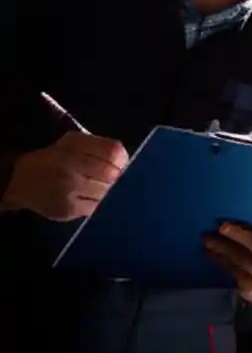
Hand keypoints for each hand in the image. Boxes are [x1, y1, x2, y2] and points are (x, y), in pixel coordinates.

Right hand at [1, 132, 128, 220]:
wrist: (21, 180)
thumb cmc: (56, 159)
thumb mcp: (73, 144)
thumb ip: (100, 148)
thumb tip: (128, 165)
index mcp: (74, 144)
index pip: (113, 151)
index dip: (123, 161)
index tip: (121, 166)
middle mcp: (70, 164)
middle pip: (112, 174)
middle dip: (118, 179)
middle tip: (112, 181)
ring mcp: (68, 188)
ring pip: (107, 193)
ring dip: (110, 193)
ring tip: (100, 190)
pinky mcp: (68, 208)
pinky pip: (97, 208)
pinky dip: (100, 205)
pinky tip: (92, 199)